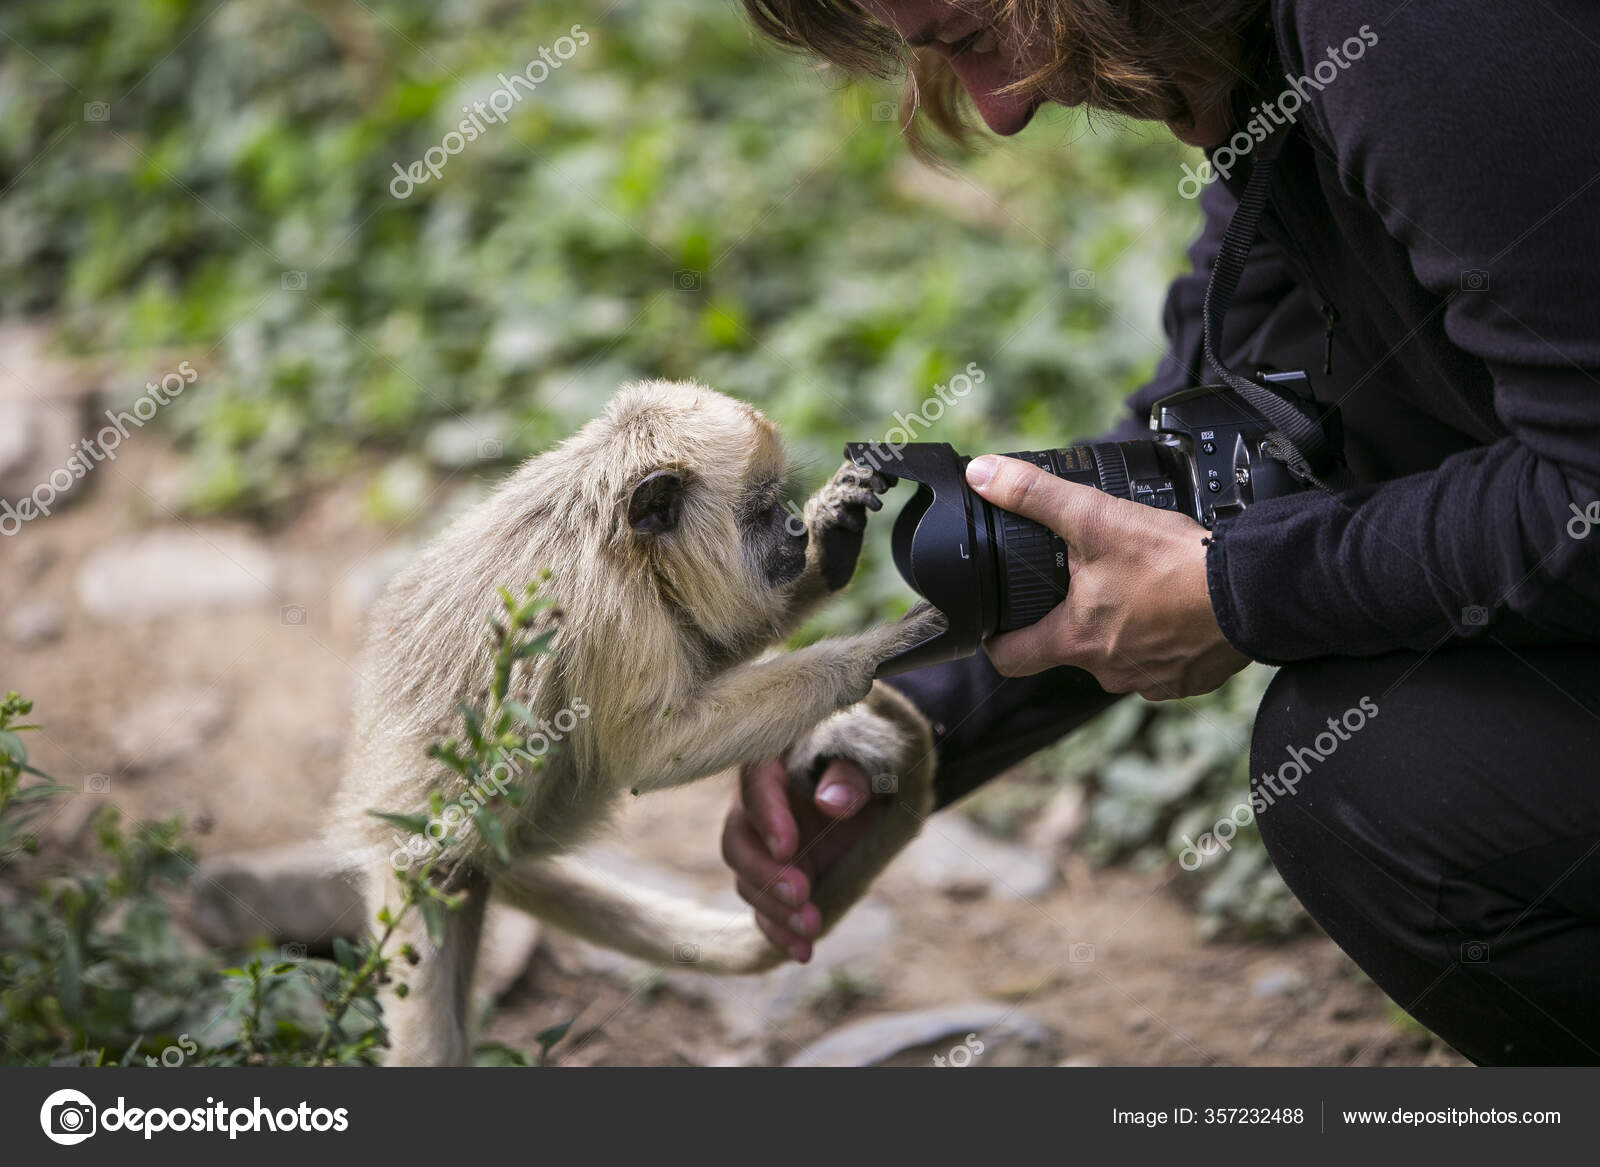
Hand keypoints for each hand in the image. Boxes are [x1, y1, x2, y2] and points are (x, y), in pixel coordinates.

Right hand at [720, 757, 884, 961]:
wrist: (880, 790)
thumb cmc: (870, 764)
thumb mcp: (870, 762)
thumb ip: (850, 776)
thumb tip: (830, 803)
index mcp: (771, 763)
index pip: (755, 786)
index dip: (767, 818)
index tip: (788, 847)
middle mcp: (756, 807)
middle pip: (738, 842)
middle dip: (766, 874)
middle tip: (801, 893)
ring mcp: (763, 848)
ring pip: (748, 882)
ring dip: (776, 910)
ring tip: (812, 928)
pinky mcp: (776, 881)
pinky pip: (766, 911)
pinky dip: (780, 933)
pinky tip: (802, 951)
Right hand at [806, 461, 895, 591]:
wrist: (829, 565)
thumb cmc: (846, 537)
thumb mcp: (860, 511)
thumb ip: (867, 493)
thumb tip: (890, 478)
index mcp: (838, 487)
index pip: (853, 466)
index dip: (874, 468)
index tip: (893, 479)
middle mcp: (828, 494)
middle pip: (847, 474)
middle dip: (869, 476)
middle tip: (885, 488)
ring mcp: (821, 508)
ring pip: (843, 493)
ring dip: (864, 496)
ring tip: (878, 506)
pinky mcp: (819, 524)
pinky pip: (835, 516)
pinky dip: (850, 520)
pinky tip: (858, 528)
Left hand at [965, 454, 1249, 698]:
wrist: (1255, 591)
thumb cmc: (1177, 564)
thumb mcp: (1096, 518)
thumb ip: (1035, 495)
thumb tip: (983, 475)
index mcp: (1076, 640)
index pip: (1010, 657)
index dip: (997, 638)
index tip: (999, 620)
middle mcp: (1108, 671)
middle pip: (1066, 650)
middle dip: (1069, 617)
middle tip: (1082, 581)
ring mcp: (1150, 679)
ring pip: (1115, 655)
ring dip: (1117, 626)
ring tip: (1133, 586)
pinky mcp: (1186, 680)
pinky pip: (1158, 662)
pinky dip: (1159, 637)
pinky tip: (1169, 606)